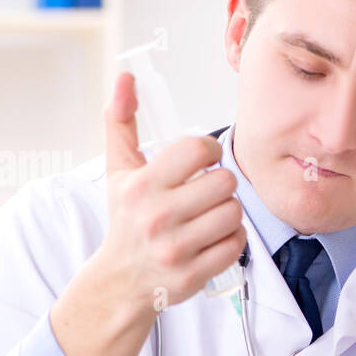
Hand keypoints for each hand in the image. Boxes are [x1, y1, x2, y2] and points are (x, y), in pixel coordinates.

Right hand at [97, 71, 247, 309]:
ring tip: (210, 214)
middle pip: (224, 182)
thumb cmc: (127, 219)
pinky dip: (232, 239)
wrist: (120, 280)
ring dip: (228, 211)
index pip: (197, 150)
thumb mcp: (119, 169)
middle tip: (208, 191)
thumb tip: (125, 76)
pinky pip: (236, 244)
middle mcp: (157, 217)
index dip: (209, 150)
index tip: (203, 160)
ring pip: (234, 213)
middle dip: (221, 184)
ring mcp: (176, 249)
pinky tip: (214, 238)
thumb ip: (121, 121)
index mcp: (141, 186)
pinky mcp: (193, 275)